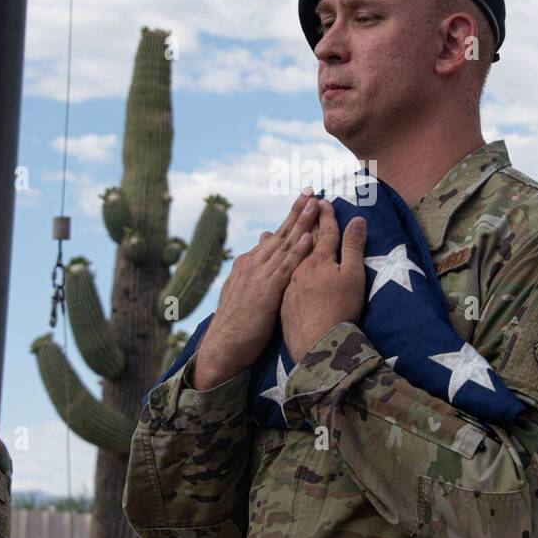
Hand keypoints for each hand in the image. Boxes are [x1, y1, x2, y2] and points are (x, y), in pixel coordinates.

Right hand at [192, 189, 319, 389]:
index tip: (305, 200)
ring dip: (301, 223)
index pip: (274, 236)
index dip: (291, 218)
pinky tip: (309, 239)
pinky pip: (285, 268)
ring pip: (285, 245)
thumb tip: (264, 241)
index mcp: (249, 263)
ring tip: (315, 205)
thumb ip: (255, 267)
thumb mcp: (243, 290)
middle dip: (297, 211)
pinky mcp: (266, 292)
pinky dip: (298, 252)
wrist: (222, 347)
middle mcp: (253, 264)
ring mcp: (259, 276)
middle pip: (281, 233)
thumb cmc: (236, 323)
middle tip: (311, 191)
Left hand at [281, 198, 367, 360]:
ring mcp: (284, 284)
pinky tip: (260, 259)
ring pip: (278, 256)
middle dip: (302, 221)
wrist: (314, 346)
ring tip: (275, 229)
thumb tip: (357, 220)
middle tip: (302, 204)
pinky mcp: (277, 301)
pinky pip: (268, 274)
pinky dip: (265, 262)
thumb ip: (353, 247)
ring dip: (278, 241)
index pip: (322, 232)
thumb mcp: (353, 277)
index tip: (321, 200)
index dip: (324, 216)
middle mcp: (297, 268)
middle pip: (298, 240)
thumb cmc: (340, 311)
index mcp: (317, 260)